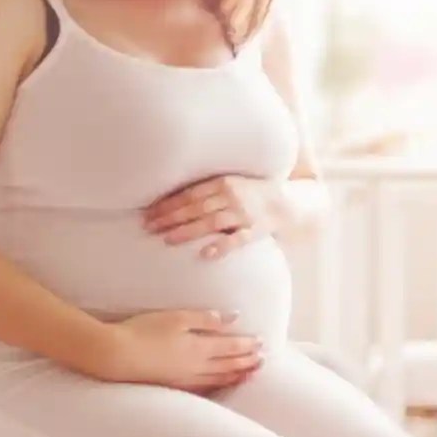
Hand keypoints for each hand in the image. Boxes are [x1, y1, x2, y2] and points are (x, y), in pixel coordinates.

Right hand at [104, 309, 262, 393]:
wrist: (116, 355)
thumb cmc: (144, 331)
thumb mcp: (177, 317)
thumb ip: (206, 318)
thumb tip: (232, 317)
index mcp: (199, 347)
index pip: (231, 346)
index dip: (248, 345)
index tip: (262, 342)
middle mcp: (196, 366)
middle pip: (229, 365)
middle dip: (248, 361)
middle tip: (263, 360)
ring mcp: (185, 378)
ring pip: (218, 378)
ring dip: (237, 375)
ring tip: (250, 374)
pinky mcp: (173, 384)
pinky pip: (203, 387)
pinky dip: (218, 385)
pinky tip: (221, 384)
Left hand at [143, 175, 279, 258]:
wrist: (287, 202)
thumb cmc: (252, 192)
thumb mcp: (231, 183)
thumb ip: (207, 189)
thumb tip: (173, 198)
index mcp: (223, 182)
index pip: (189, 194)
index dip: (167, 204)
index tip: (148, 213)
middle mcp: (232, 196)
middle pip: (195, 208)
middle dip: (170, 217)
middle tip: (149, 227)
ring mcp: (244, 214)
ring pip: (211, 223)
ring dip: (187, 231)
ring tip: (167, 239)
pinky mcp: (255, 230)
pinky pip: (236, 240)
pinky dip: (220, 247)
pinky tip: (205, 254)